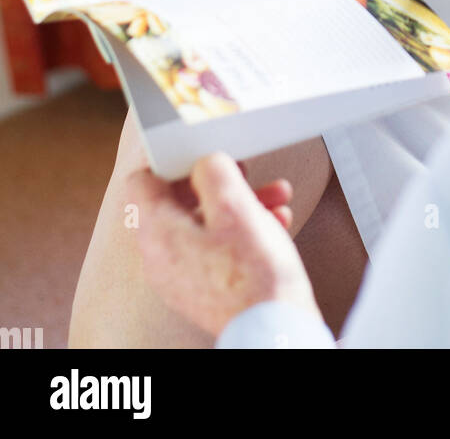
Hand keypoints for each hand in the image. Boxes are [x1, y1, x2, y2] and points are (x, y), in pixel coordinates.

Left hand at [127, 152, 321, 338]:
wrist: (273, 332)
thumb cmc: (253, 273)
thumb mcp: (235, 205)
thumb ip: (213, 171)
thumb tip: (204, 161)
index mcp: (157, 233)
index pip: (142, 179)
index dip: (172, 159)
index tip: (202, 151)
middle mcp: (159, 258)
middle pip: (177, 201)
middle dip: (217, 182)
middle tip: (243, 172)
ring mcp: (178, 277)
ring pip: (203, 223)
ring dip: (238, 204)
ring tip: (273, 198)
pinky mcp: (200, 290)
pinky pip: (213, 248)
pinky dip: (239, 231)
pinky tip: (273, 225)